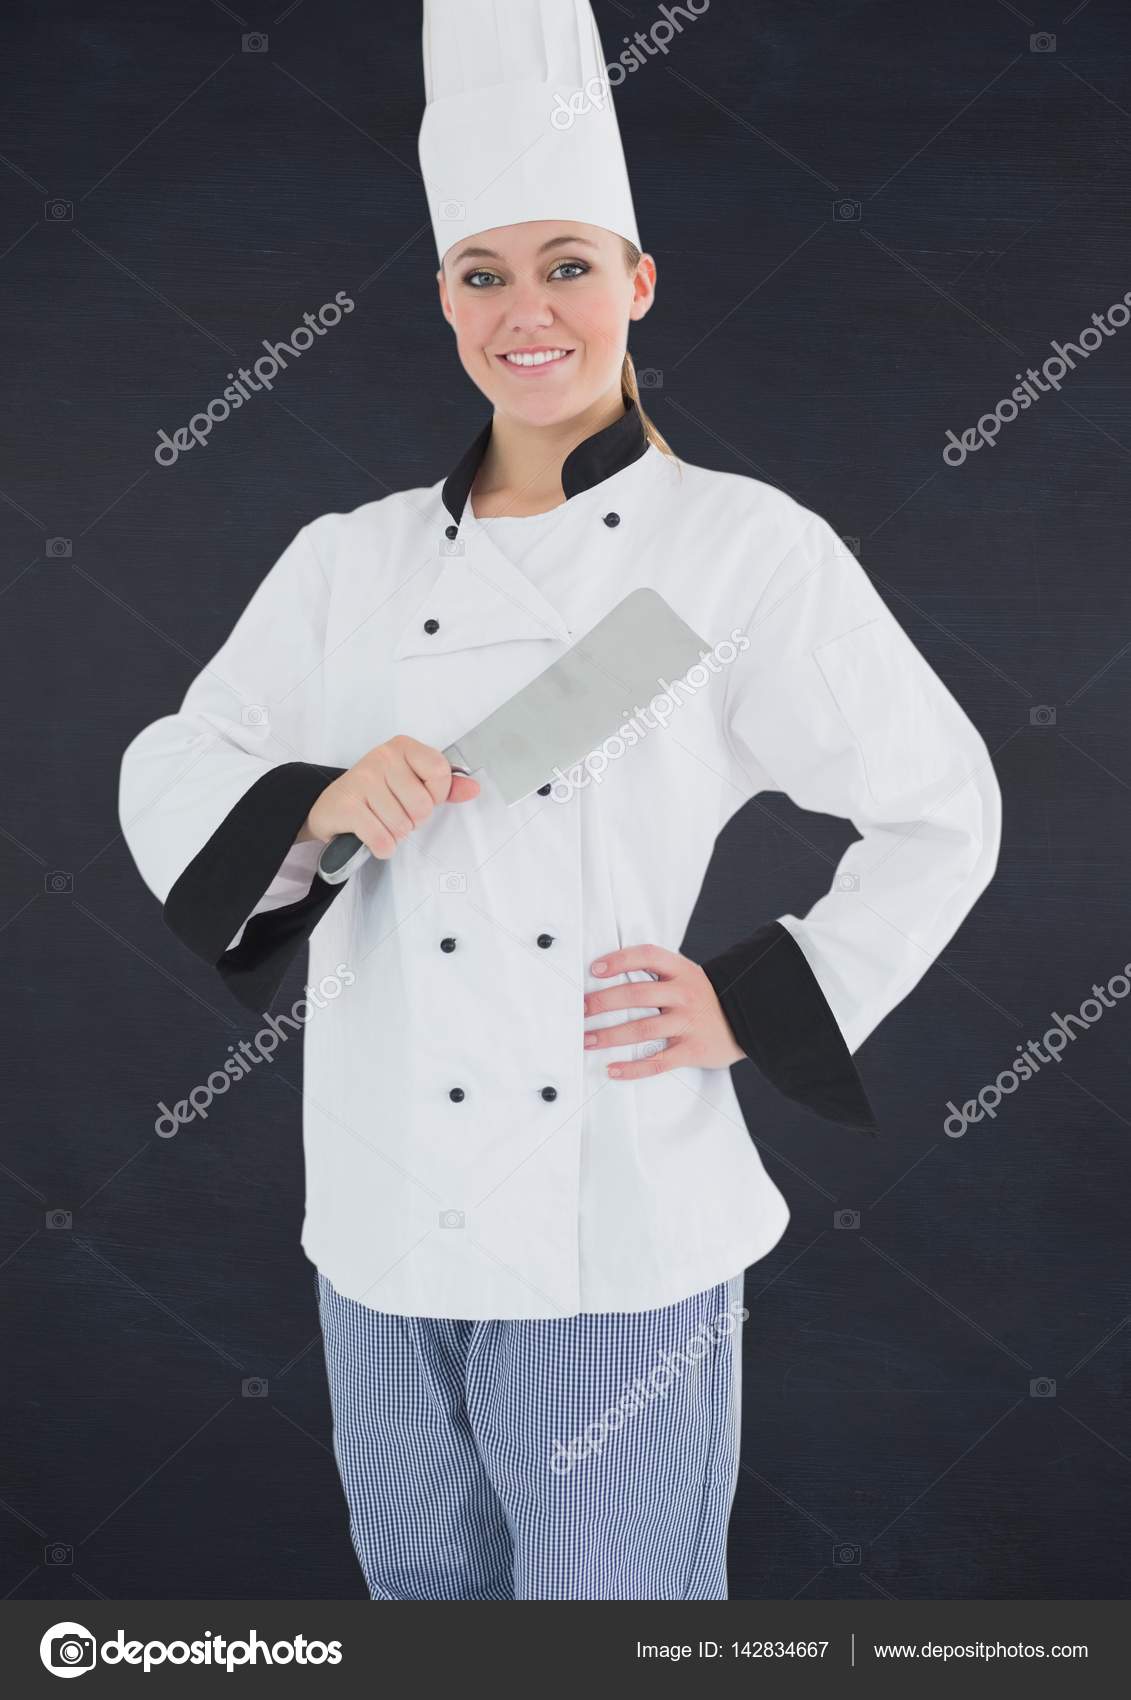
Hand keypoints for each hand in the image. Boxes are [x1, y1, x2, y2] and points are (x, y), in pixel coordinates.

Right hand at [297, 734, 479, 858]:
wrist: (331, 807)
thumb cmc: (376, 794)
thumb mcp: (411, 782)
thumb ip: (443, 786)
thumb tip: (473, 788)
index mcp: (403, 747)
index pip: (440, 772)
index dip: (436, 795)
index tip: (422, 796)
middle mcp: (382, 757)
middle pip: (422, 805)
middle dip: (413, 820)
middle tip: (395, 812)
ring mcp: (362, 780)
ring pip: (401, 826)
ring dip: (395, 834)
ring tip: (380, 821)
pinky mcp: (347, 805)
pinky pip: (382, 839)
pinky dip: (381, 847)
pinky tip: (372, 836)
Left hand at [583, 943, 745, 1078]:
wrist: (747, 1019)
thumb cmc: (704, 998)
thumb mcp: (686, 975)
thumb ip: (656, 974)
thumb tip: (609, 973)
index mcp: (681, 971)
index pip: (646, 956)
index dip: (619, 960)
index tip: (595, 969)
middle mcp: (683, 994)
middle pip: (636, 995)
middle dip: (602, 1002)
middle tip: (580, 1010)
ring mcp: (688, 1023)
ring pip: (642, 1029)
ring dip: (609, 1036)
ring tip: (587, 1039)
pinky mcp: (692, 1050)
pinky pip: (658, 1061)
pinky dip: (632, 1068)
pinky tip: (613, 1069)